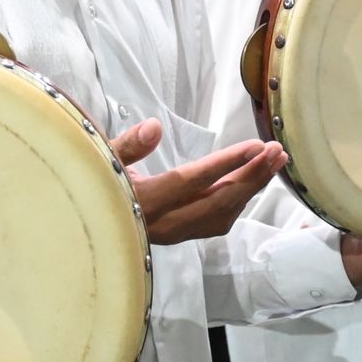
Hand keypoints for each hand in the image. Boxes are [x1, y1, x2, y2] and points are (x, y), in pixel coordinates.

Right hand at [109, 119, 286, 244]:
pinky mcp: (178, 235)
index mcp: (144, 202)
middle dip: (252, 176)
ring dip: (250, 189)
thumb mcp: (99, 160)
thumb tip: (154, 126)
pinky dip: (237, 201)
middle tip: (278, 152)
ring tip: (273, 163)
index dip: (227, 164)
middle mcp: (164, 222)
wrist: (83, 228)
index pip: (193, 181)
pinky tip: (249, 184)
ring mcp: (173, 233)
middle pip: (217, 201)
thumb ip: (128, 146)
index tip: (256, 146)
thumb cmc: (92, 185)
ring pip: (222, 214)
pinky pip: (216, 220)